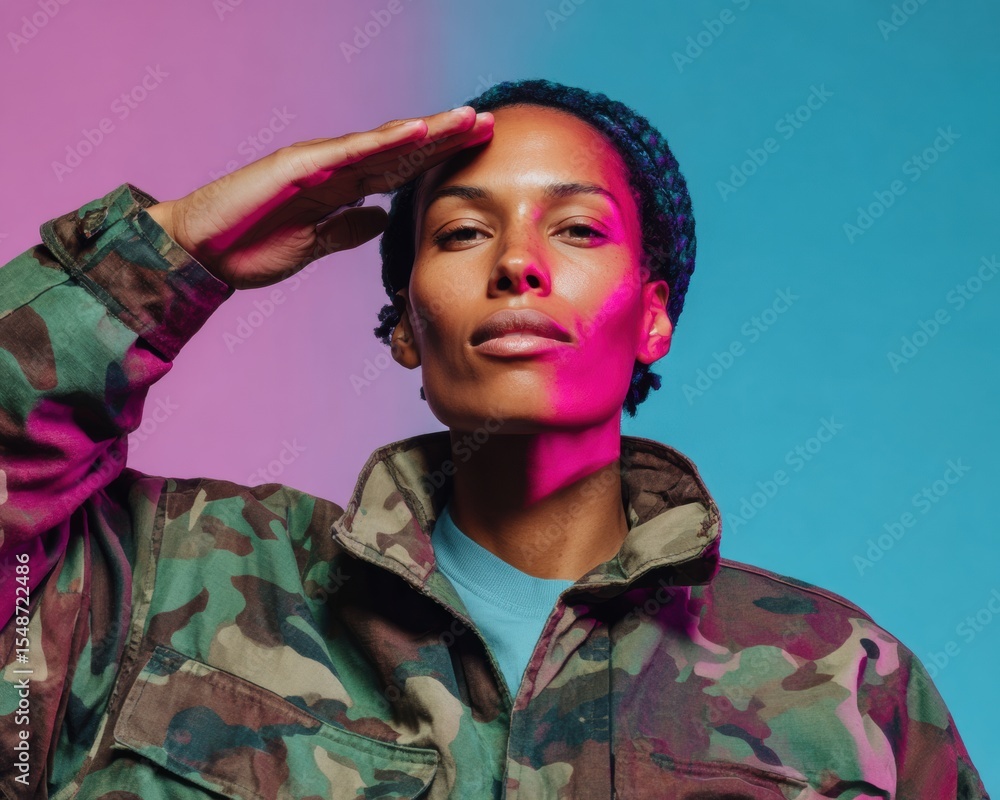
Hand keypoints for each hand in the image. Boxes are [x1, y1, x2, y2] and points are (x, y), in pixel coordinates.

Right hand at [146, 106, 493, 288]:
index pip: (401, 169)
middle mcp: (336, 168)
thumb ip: (349, 228)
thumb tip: (381, 219)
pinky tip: (417, 132)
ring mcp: (319, 163)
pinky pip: (350, 153)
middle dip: (446, 137)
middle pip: (402, 150)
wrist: (203, 252)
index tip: (478, 152)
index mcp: (341, 187)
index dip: (440, 159)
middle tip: (488, 123)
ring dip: (427, 131)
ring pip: (384, 143)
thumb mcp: (316, 244)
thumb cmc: (252, 246)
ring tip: (467, 119)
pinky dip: (385, 142)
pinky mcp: (299, 167)